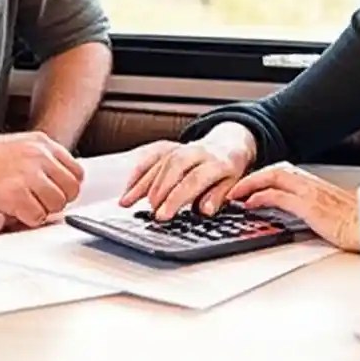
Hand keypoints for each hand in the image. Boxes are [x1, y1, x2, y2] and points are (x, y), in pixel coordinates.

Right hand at [0, 131, 83, 227]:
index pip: (75, 170)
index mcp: (39, 142)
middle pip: (71, 189)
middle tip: (40, 204)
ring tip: (24, 208)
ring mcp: (27, 175)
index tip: (56, 194)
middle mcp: (37, 156)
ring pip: (57, 205)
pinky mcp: (15, 195)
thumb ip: (38, 159)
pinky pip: (37, 217)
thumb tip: (56, 180)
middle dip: (57, 201)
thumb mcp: (13, 146)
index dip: (66, 187)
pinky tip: (13, 213)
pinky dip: (27, 221)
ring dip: (42, 212)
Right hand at [118, 128, 255, 219]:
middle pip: (174, 168)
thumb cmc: (228, 171)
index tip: (163, 216)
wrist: (228, 144)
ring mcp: (182, 147)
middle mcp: (198, 151)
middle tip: (150, 211)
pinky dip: (138, 171)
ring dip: (142, 183)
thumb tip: (205, 210)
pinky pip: (151, 156)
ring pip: (159, 161)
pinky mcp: (170, 146)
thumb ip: (217, 196)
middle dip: (159, 191)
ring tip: (127, 203)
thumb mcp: (232, 185)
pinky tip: (129, 187)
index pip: (193, 180)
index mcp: (217, 162)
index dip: (176, 198)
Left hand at [228, 163, 359, 251]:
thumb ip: (321, 211)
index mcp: (320, 186)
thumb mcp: (337, 215)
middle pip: (276, 170)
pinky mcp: (309, 206)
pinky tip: (250, 204)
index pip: (286, 173)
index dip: (266, 177)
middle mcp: (314, 184)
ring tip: (236, 194)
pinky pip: (277, 196)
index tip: (251, 185)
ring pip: (273, 177)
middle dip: (254, 177)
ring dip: (251, 184)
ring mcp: (311, 193)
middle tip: (236, 188)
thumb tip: (311, 218)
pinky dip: (260, 197)